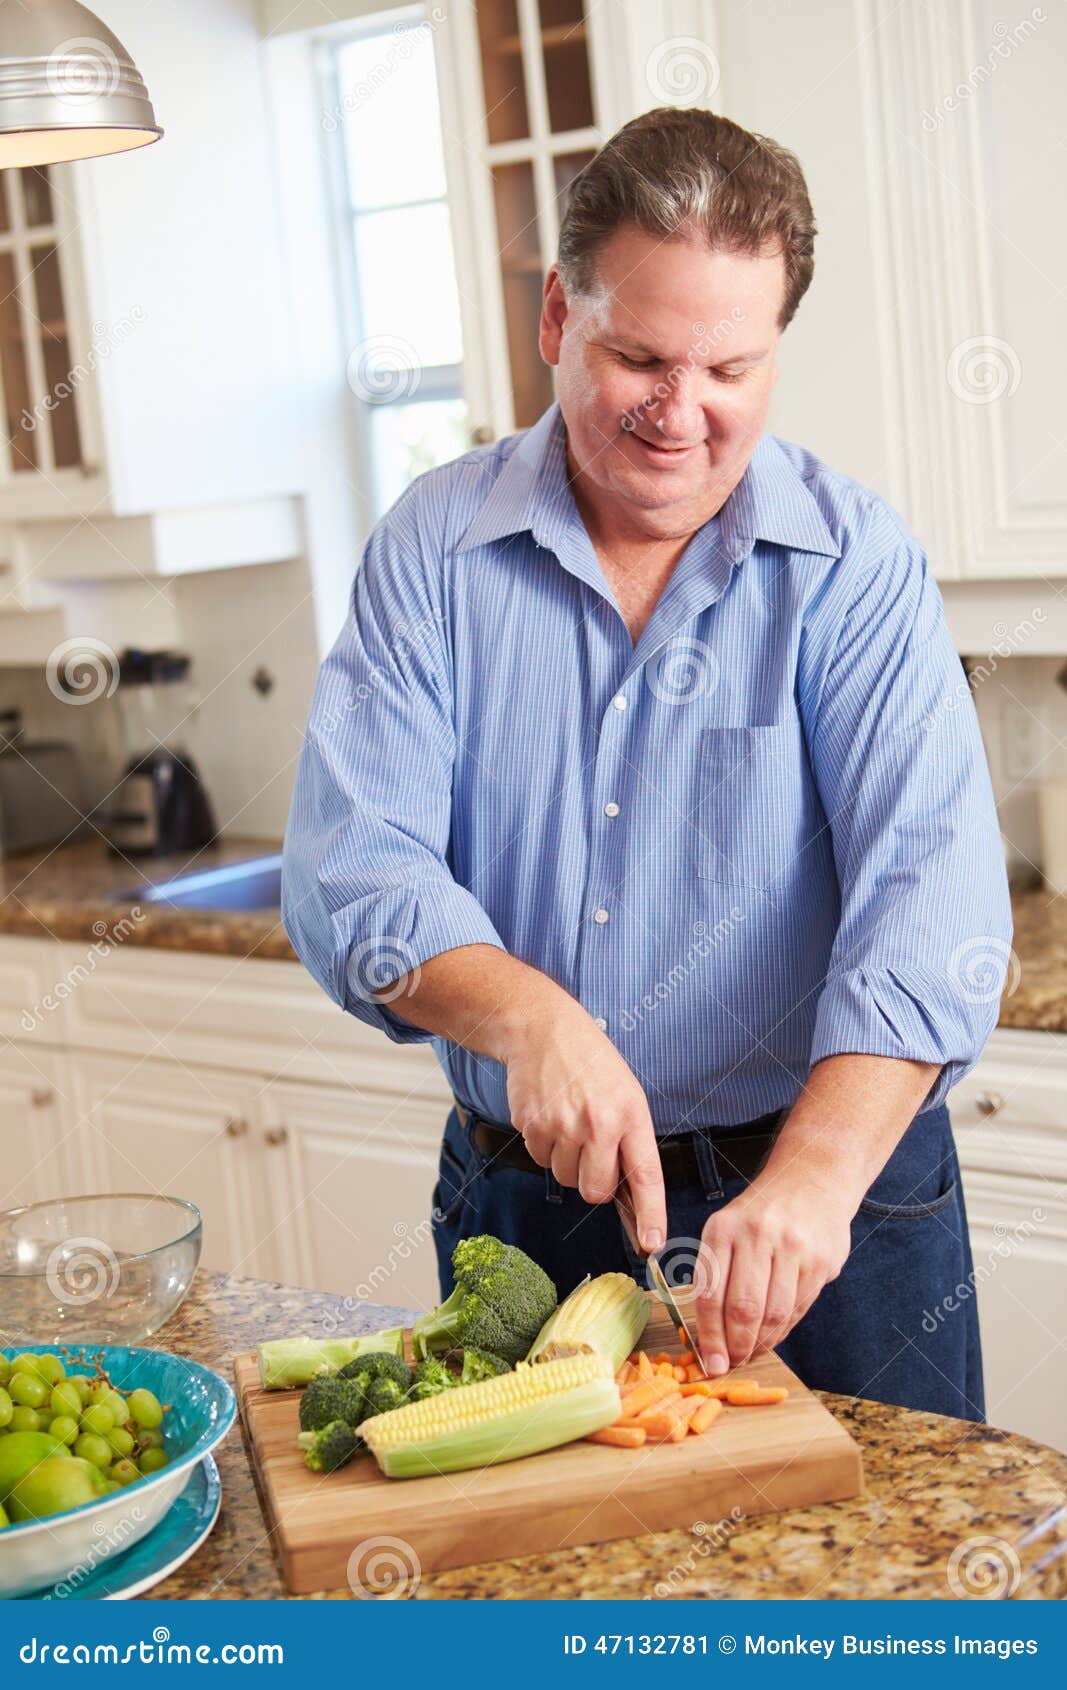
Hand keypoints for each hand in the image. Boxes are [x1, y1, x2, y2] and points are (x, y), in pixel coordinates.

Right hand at [502, 1001, 666, 1252]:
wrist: (543, 1030)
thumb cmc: (591, 1064)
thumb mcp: (626, 1094)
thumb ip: (630, 1141)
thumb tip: (627, 1197)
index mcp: (630, 1113)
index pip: (644, 1175)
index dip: (649, 1214)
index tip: (651, 1242)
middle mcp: (596, 1123)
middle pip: (596, 1191)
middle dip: (595, 1182)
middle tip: (593, 1150)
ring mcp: (561, 1126)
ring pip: (566, 1179)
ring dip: (568, 1162)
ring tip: (570, 1123)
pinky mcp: (530, 1126)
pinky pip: (541, 1161)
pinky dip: (545, 1147)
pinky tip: (550, 1116)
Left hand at [692, 1173, 853, 1374]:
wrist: (811, 1179)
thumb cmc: (761, 1213)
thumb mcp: (727, 1228)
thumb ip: (716, 1274)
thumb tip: (707, 1335)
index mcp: (723, 1228)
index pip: (710, 1294)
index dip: (709, 1336)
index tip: (710, 1363)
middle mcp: (757, 1235)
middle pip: (742, 1309)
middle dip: (736, 1346)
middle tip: (732, 1363)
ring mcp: (792, 1247)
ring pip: (773, 1314)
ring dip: (761, 1343)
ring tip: (752, 1352)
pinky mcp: (820, 1260)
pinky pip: (798, 1308)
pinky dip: (783, 1330)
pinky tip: (773, 1335)